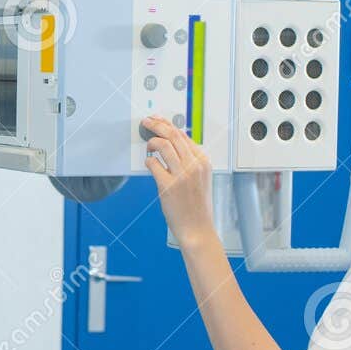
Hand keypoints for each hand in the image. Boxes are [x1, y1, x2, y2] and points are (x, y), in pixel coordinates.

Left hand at [143, 116, 214, 248]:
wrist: (198, 229)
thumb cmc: (197, 206)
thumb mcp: (201, 178)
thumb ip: (190, 161)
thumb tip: (172, 144)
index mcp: (203, 162)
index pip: (184, 135)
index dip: (168, 124)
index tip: (158, 120)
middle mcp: (194, 165)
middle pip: (173, 135)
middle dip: (157, 124)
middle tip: (147, 122)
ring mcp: (181, 175)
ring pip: (163, 145)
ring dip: (152, 141)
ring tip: (148, 145)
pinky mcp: (168, 186)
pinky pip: (153, 163)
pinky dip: (148, 160)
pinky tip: (149, 163)